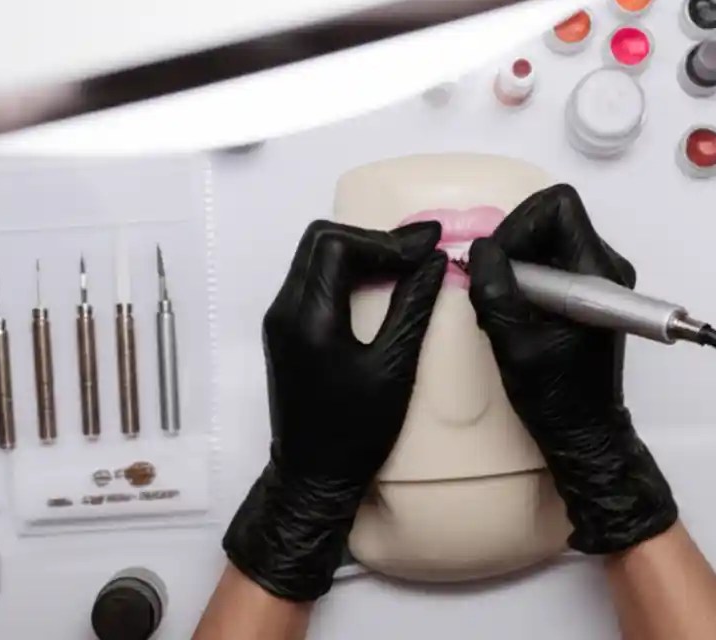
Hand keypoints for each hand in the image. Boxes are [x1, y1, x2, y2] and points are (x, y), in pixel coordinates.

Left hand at [224, 219, 446, 600]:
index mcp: (309, 317)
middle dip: (373, 239)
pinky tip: (380, 285)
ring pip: (314, 257)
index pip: (338, 245)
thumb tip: (435, 261)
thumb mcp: (394, 368)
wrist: (312, 476)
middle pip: (320, 240)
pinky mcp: (284, 330)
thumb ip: (413, 308)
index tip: (430, 244)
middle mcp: (284, 309)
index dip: (387, 239)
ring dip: (359, 252)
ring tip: (405, 263)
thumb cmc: (357, 430)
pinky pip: (313, 280)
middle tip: (419, 250)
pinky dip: (346, 271)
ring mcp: (279, 318)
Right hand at [467, 185, 676, 554]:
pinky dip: (525, 277)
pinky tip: (513, 311)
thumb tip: (481, 249)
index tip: (499, 262)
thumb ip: (495, 289)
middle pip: (552, 217)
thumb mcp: (514, 342)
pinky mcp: (589, 292)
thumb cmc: (556, 395)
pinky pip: (551, 261)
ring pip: (547, 239)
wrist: (585, 432)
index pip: (559, 206)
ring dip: (516, 263)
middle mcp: (606, 266)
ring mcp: (599, 278)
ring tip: (501, 302)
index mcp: (598, 272)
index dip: (520, 223)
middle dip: (514, 243)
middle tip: (492, 282)